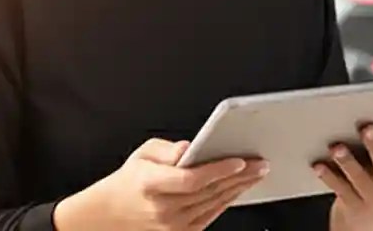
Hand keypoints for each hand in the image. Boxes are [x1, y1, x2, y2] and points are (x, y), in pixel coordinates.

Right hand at [53, 138, 268, 230]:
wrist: (111, 215)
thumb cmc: (130, 181)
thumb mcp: (142, 154)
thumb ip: (166, 150)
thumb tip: (189, 149)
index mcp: (151, 184)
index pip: (191, 179)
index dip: (218, 170)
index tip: (239, 160)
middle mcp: (163, 208)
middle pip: (210, 191)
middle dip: (240, 176)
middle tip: (261, 163)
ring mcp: (173, 225)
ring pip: (214, 204)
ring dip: (239, 188)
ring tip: (257, 173)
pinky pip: (210, 215)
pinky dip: (227, 201)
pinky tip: (239, 189)